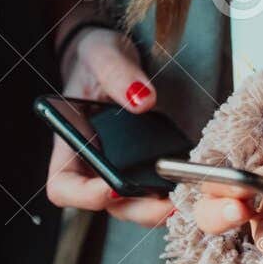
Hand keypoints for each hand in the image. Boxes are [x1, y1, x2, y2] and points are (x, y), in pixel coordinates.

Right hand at [45, 26, 173, 227]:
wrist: (114, 59)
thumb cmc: (97, 58)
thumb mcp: (102, 54)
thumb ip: (117, 73)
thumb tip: (143, 99)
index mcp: (71, 145)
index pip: (64, 187)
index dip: (84, 195)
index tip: (113, 187)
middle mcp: (93, 165)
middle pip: (109, 205)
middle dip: (140, 209)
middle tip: (170, 203)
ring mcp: (120, 169)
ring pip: (137, 204)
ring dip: (162, 207)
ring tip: (190, 197)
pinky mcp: (145, 166)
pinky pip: (156, 189)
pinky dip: (175, 191)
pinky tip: (198, 184)